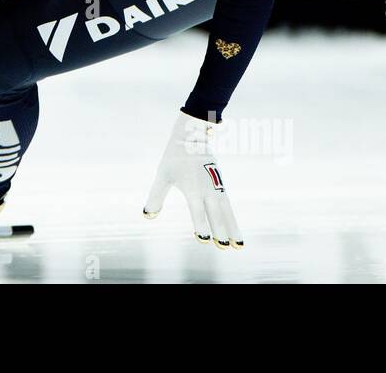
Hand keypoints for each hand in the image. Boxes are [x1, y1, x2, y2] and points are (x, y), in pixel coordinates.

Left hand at [144, 111, 243, 248]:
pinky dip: (233, 220)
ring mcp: (217, 188)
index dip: (200, 225)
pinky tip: (236, 233)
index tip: (204, 240)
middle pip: (215, 214)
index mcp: (192, 188)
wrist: (193, 137)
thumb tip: (147, 215)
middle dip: (220, 231)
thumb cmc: (174, 158)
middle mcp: (207, 190)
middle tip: (223, 247)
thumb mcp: (163, 175)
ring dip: (233, 229)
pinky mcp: (222, 187)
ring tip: (239, 246)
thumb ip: (156, 196)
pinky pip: (229, 207)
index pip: (197, 210)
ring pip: (227, 212)